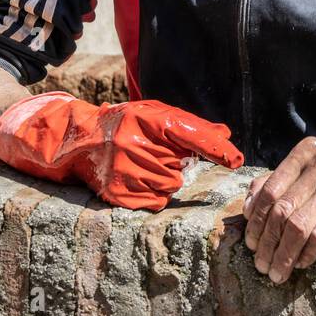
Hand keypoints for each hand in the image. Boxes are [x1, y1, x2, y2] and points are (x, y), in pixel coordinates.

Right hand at [0, 92, 243, 210]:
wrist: (79, 140)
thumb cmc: (125, 124)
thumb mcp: (155, 115)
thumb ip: (190, 125)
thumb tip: (225, 135)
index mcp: (147, 120)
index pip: (189, 134)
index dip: (215, 148)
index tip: (236, 160)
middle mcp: (135, 144)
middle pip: (183, 167)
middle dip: (179, 164)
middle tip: (157, 154)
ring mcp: (124, 170)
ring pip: (171, 185)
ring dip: (167, 178)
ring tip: (144, 165)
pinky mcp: (116, 193)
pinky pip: (156, 201)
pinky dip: (155, 193)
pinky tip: (138, 179)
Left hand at [242, 136, 315, 282]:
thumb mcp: (305, 174)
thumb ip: (274, 184)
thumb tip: (245, 208)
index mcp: (307, 151)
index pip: (271, 189)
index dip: (255, 219)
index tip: (250, 243)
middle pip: (283, 209)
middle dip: (267, 242)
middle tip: (260, 263)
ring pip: (300, 225)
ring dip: (283, 255)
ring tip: (276, 272)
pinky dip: (306, 253)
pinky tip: (299, 263)